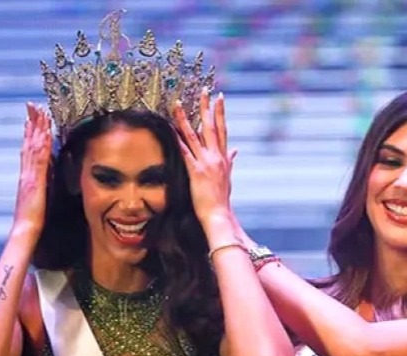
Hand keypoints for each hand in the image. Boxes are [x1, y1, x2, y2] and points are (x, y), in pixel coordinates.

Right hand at [12, 103, 52, 235]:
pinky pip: (39, 160)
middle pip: (28, 144)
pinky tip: (44, 134)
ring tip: (38, 112)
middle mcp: (26, 173)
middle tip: (33, 105)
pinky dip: (40, 146)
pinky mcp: (35, 182)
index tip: (32, 118)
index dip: (30, 133)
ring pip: (32, 147)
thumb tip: (49, 173)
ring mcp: (29, 176)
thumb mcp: (39, 198)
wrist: (25, 231)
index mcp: (28, 177)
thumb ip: (42, 184)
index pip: (28, 150)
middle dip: (31, 124)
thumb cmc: (33, 220)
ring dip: (36, 129)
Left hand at [173, 88, 237, 227]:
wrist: (219, 213)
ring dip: (185, 118)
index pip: (222, 129)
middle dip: (207, 107)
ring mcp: (206, 162)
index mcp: (223, 157)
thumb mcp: (228, 177)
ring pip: (194, 136)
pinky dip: (177, 140)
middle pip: (211, 127)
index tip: (219, 98)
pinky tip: (170, 129)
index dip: (221, 113)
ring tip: (178, 103)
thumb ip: (230, 161)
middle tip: (204, 90)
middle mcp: (216, 156)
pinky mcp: (195, 171)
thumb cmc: (222, 198)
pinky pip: (184, 152)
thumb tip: (236, 150)